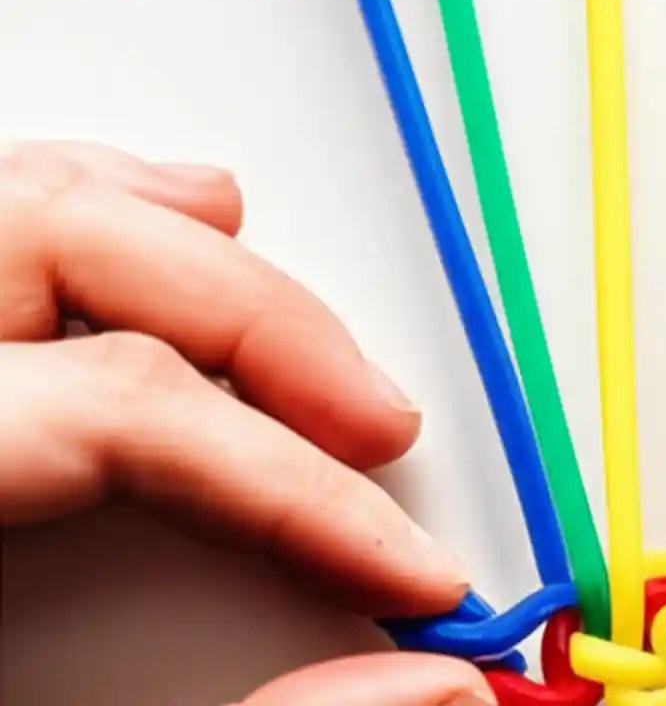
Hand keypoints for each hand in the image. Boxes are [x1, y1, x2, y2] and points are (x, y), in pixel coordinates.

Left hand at [0, 141, 493, 704]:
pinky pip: (1, 230)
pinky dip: (105, 217)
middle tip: (375, 430)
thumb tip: (425, 691)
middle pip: (77, 254)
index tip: (405, 566)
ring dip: (184, 240)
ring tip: (303, 315)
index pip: (133, 411)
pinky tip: (177, 230)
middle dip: (266, 336)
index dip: (300, 488)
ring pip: (31, 207)